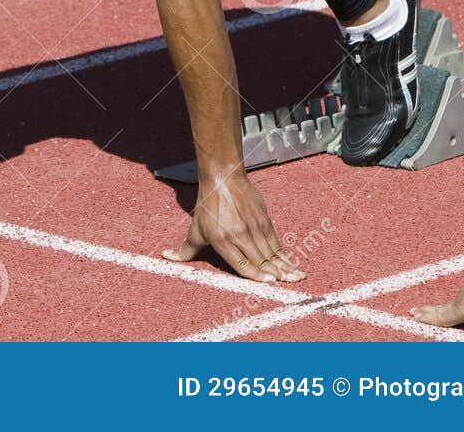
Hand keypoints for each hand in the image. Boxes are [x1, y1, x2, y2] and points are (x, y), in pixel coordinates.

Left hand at [163, 171, 303, 282]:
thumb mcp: (195, 229)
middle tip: (290, 285)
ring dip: (285, 266)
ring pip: (272, 251)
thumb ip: (184, 249)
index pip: (241, 262)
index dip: (255, 273)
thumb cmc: (207, 207)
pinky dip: (284, 254)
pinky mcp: (264, 220)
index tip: (269, 282)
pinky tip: (292, 264)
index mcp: (222, 239)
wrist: (223, 178)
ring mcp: (254, 227)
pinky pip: (276, 242)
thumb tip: (165, 258)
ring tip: (298, 277)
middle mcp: (240, 234)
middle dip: (277, 274)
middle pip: (260, 259)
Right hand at [411, 254, 463, 339]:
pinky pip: (456, 299)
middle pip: (441, 309)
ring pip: (448, 304)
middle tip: (411, 313)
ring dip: (436, 308)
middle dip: (427, 312)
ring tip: (425, 310)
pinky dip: (448, 304)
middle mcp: (463, 300)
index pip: (443, 317)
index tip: (413, 318)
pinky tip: (454, 306)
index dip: (429, 319)